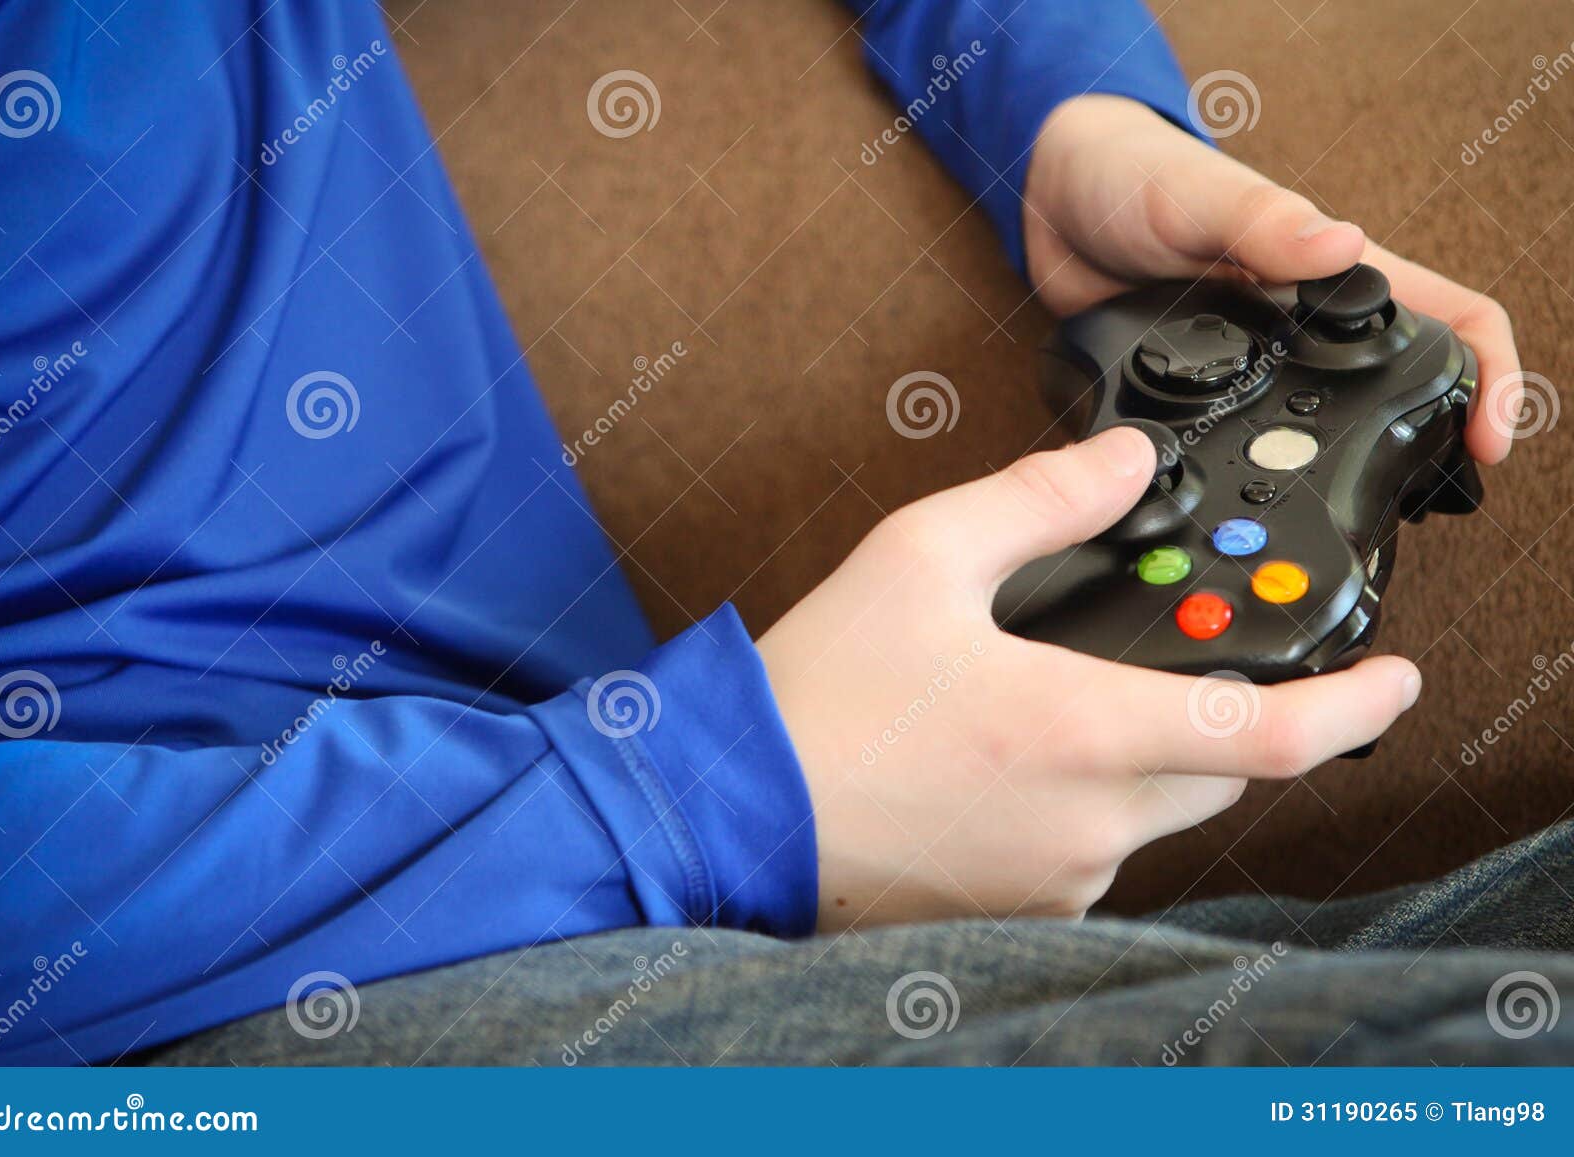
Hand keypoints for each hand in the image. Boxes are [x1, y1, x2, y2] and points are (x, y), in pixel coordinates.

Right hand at [757, 428, 1420, 928]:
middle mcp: (1090, 822)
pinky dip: (1088, 796)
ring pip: (1157, 809)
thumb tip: (1125, 463)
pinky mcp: (1023, 906)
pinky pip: (1097, 849)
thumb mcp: (920, 554)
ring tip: (1055, 696)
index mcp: (1082, 729)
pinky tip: (1009, 758)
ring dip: (1145, 749)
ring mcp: (1059, 876)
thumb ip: (1042, 498)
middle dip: (1228, 707)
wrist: (733, 812)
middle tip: (1182, 655)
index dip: (1355, 705)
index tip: (1396, 679)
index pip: (1271, 733)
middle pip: (1223, 767)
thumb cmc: (820, 695)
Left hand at [1023, 94, 1520, 464]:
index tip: (1488, 436)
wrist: (1055, 205)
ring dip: (1333, 470)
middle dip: (1422, 444)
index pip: (1447, 316)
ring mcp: (1258, 361)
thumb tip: (1338, 245)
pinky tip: (1235, 499)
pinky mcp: (1202, 392)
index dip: (1487, 373)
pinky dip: (1249, 472)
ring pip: (1320, 428)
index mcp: (1333, 267)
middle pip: (1396, 388)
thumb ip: (1261, 222)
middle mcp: (1305, 322)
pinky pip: (1241, 440)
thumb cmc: (1134, 177)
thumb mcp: (1198, 196)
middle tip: (1415, 500)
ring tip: (1326, 513)